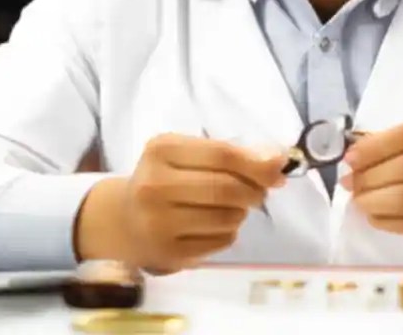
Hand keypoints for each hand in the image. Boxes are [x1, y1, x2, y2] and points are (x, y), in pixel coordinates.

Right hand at [121, 134, 288, 272]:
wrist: (124, 220)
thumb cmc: (164, 179)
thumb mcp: (187, 154)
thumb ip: (231, 154)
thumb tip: (277, 159)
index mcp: (161, 150)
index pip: (222, 154)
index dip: (257, 163)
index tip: (279, 168)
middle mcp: (154, 185)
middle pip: (226, 188)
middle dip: (254, 190)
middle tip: (260, 192)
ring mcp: (158, 222)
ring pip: (228, 217)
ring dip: (242, 212)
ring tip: (232, 207)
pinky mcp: (168, 253)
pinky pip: (221, 241)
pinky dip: (230, 231)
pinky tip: (214, 225)